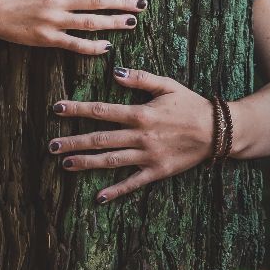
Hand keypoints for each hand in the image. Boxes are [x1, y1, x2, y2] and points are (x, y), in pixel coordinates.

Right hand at [0, 0, 146, 55]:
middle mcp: (58, 1)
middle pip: (97, 0)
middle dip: (122, 1)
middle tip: (142, 3)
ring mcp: (54, 22)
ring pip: (90, 23)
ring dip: (113, 23)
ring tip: (132, 22)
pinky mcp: (47, 39)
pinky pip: (74, 45)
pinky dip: (91, 47)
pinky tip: (107, 47)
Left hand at [49, 67, 214, 202]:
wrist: (218, 131)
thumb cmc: (191, 105)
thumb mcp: (168, 85)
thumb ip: (141, 79)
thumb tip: (115, 72)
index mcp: (140, 114)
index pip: (102, 111)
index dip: (78, 109)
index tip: (57, 109)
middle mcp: (140, 136)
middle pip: (100, 139)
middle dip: (74, 141)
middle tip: (51, 145)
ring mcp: (148, 156)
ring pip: (111, 161)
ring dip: (87, 163)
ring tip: (65, 164)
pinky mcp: (157, 171)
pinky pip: (133, 183)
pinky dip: (116, 191)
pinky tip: (99, 197)